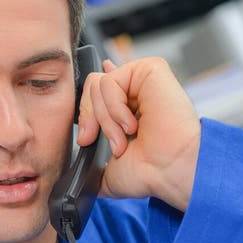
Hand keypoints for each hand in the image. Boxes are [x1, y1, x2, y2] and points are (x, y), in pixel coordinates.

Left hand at [77, 57, 200, 210]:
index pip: (96, 89)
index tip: (86, 133)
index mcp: (127, 109)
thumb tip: (74, 171)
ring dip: (106, 120)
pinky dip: (114, 108)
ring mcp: (142, 80)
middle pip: (90, 88)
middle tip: (94, 141)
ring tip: (124, 139)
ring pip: (97, 86)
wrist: (169, 172)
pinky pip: (109, 81)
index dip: (85, 101)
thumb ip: (89, 162)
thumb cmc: (149, 173)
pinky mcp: (150, 69)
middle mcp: (135, 92)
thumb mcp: (105, 171)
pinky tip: (131, 124)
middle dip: (88, 119)